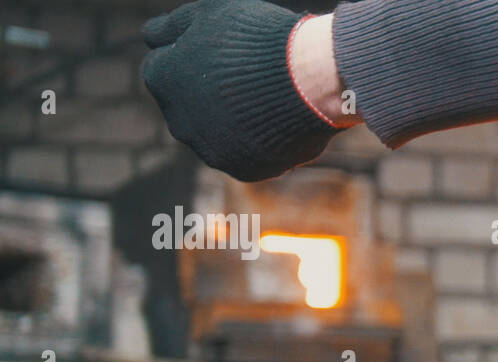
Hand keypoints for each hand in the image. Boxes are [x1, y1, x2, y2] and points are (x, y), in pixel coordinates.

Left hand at [142, 0, 344, 181]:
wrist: (308, 80)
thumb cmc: (258, 39)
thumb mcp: (209, 12)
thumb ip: (172, 25)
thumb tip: (149, 36)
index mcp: (161, 79)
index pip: (164, 68)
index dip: (192, 57)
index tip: (219, 53)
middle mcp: (177, 122)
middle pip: (189, 106)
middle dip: (208, 94)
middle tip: (245, 77)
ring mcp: (210, 150)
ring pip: (217, 134)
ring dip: (232, 121)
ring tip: (266, 100)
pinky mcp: (242, 170)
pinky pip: (246, 155)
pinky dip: (257, 142)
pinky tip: (278, 121)